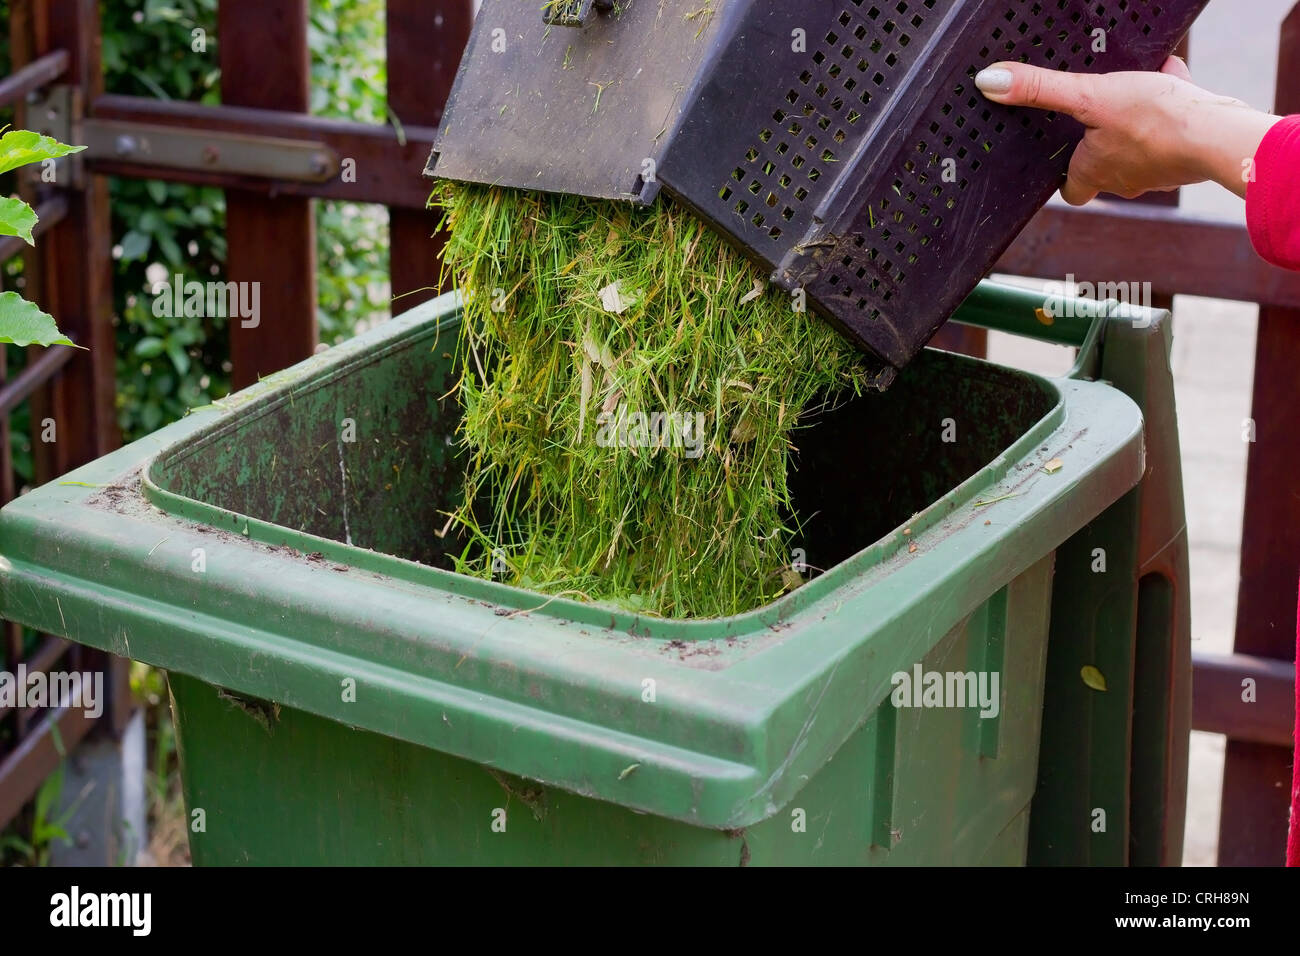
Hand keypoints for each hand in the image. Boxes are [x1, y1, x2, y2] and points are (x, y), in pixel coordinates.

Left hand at [975, 57, 1281, 202]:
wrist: (1218, 135)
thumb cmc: (1153, 123)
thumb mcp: (1090, 96)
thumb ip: (1041, 90)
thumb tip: (990, 82)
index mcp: (1093, 172)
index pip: (1071, 191)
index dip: (1065, 177)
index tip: (1060, 162)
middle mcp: (1124, 180)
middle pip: (1104, 168)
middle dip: (1101, 142)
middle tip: (1098, 119)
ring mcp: (1158, 170)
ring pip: (1139, 146)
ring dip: (1135, 121)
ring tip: (1136, 93)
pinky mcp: (1187, 156)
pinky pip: (1170, 130)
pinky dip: (1168, 109)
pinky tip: (1172, 83)